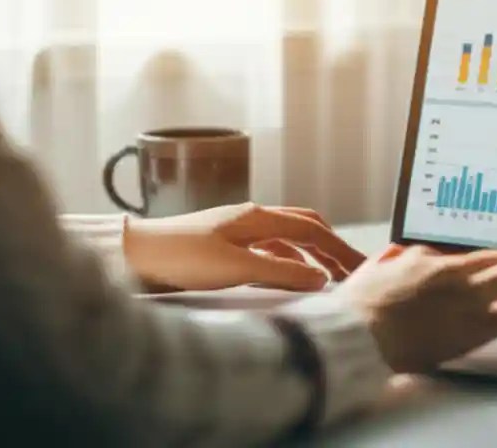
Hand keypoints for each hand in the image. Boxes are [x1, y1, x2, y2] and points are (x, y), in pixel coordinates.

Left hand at [122, 203, 365, 291]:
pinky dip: (289, 262)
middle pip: (305, 227)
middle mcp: (251, 218)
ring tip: (329, 278)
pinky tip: (290, 278)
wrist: (134, 255)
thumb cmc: (180, 258)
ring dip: (311, 256)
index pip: (313, 231)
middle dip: (332, 248)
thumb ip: (280, 272)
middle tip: (353, 271)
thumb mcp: (235, 267)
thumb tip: (320, 278)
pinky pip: (269, 249)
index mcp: (258, 218)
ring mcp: (237, 230)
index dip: (340, 250)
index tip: (362, 269)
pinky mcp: (224, 245)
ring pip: (288, 239)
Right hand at [331, 244, 496, 372]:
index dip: (491, 271)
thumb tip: (396, 257)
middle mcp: (456, 269)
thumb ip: (389, 262)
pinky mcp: (478, 324)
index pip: (473, 257)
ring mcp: (470, 294)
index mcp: (430, 258)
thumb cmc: (357, 309)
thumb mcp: (371, 273)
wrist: (357, 332)